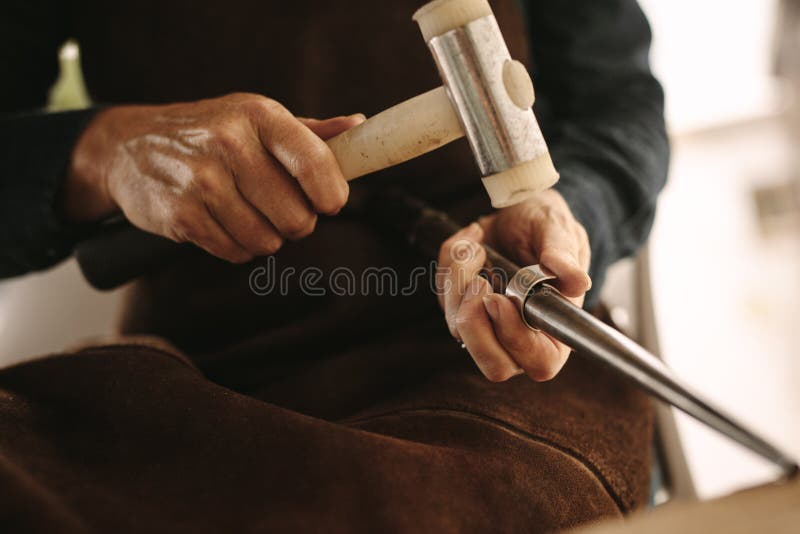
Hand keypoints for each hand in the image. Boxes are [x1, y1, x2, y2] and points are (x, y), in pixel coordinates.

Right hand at [63, 93, 363, 262]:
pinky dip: (237, 247)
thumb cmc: (209, 133)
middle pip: (298, 216)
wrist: (128, 146)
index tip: (330, 202)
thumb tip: (359, 128)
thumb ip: (310, 131)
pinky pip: (236, 253)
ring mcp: (202, 181)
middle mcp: (230, 144)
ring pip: (268, 241)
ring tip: (246, 212)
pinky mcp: (181, 215)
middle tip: (279, 208)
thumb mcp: (256, 119)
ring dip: (265, 236)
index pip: (315, 163)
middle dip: (297, 221)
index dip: (332, 194)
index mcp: (259, 116)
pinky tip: (222, 222)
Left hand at [437, 189, 591, 381]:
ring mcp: (487, 327)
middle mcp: (519, 338)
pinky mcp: (461, 309)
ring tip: (477, 246)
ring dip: (459, 282)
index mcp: (555, 331)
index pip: (539, 362)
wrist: (520, 211)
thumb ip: (565, 255)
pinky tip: (471, 242)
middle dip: (475, 324)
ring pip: (459, 329)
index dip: (515, 338)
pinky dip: (450, 265)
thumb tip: (577, 282)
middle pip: (493, 365)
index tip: (499, 300)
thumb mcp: (561, 231)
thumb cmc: (547, 227)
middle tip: (480, 282)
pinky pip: (443, 298)